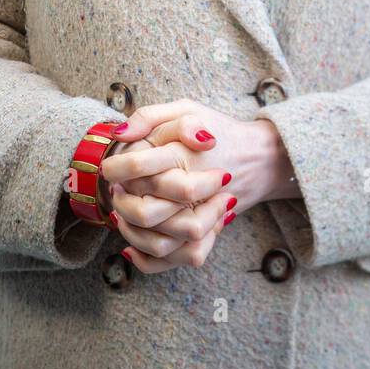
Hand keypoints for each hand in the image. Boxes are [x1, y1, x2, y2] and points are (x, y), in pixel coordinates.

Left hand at [99, 99, 294, 272]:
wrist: (260, 157)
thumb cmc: (219, 130)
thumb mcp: (187, 108)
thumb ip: (150, 116)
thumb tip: (119, 133)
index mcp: (182, 156)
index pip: (135, 166)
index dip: (114, 169)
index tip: (110, 168)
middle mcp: (193, 191)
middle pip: (145, 212)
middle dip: (122, 204)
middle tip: (117, 192)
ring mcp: (203, 218)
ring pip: (160, 242)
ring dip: (132, 233)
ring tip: (122, 215)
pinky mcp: (208, 236)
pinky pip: (178, 259)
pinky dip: (149, 260)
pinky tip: (130, 247)